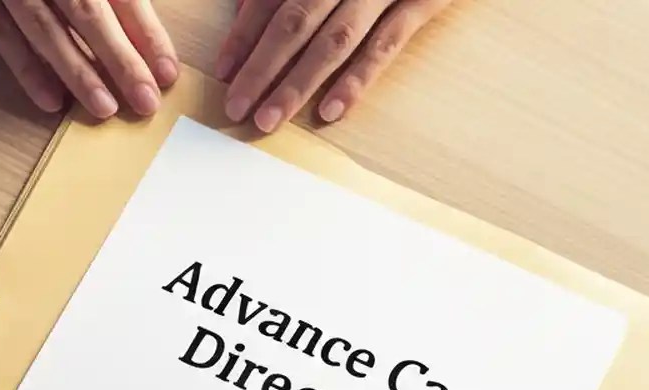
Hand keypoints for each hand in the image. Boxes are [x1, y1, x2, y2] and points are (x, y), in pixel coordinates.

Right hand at [0, 0, 178, 118]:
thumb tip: (140, 15)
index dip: (147, 33)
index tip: (167, 71)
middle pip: (89, 12)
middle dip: (121, 60)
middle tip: (145, 102)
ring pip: (46, 27)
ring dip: (77, 71)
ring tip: (104, 109)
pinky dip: (25, 66)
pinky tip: (50, 99)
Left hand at [215, 0, 450, 131]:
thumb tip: (246, 9)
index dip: (244, 35)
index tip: (224, 71)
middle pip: (295, 20)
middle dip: (262, 67)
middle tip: (236, 108)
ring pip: (334, 38)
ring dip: (298, 82)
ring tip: (270, 119)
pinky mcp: (424, 0)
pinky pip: (386, 45)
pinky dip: (357, 79)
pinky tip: (332, 111)